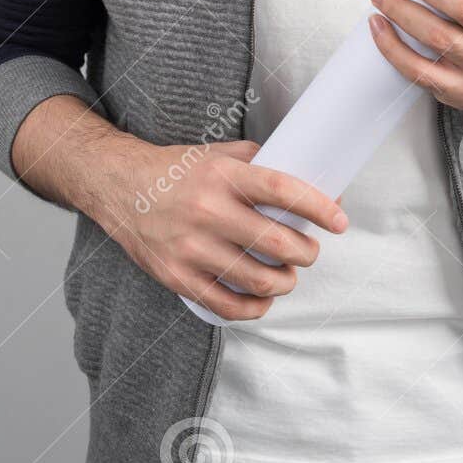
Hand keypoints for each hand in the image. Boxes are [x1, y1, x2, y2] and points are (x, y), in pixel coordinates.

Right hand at [93, 135, 349, 322]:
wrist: (123, 188)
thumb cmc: (179, 171)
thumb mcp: (219, 154)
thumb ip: (263, 163)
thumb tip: (313, 183)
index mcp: (223, 176)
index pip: (282, 190)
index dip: (318, 208)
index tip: (339, 221)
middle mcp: (208, 211)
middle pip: (277, 244)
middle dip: (307, 252)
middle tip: (310, 250)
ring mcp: (191, 248)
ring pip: (258, 280)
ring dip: (285, 282)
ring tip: (288, 275)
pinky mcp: (177, 276)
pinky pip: (227, 305)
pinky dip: (254, 308)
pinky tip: (262, 299)